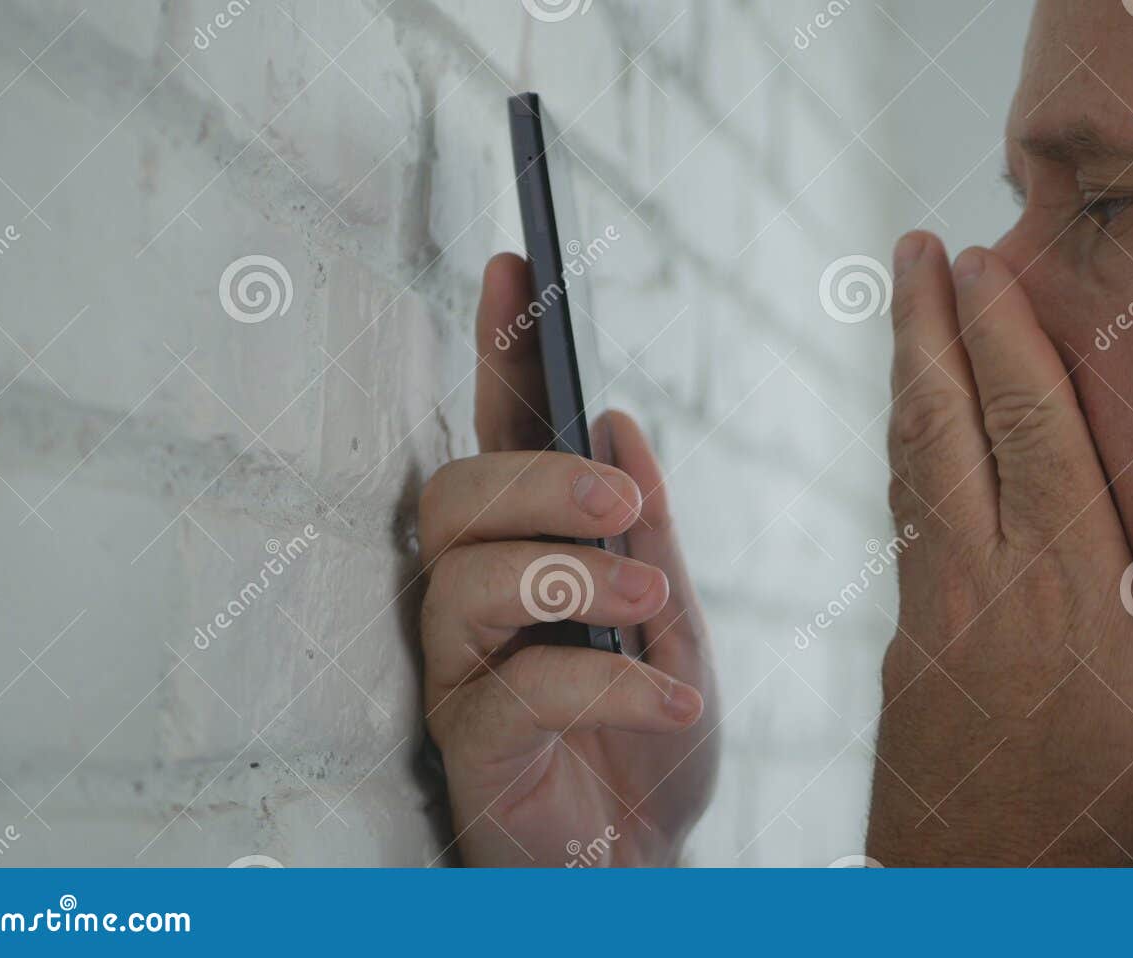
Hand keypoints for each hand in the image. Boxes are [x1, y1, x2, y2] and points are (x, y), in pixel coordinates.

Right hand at [418, 254, 718, 866]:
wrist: (640, 869)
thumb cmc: (643, 746)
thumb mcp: (670, 627)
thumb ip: (645, 535)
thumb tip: (618, 422)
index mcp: (526, 554)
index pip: (499, 435)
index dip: (500, 351)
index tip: (517, 263)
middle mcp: (474, 601)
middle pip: (456, 494)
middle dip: (537, 481)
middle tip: (620, 501)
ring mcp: (461, 673)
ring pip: (468, 581)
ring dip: (569, 575)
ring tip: (653, 601)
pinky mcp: (468, 746)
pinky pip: (519, 691)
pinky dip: (607, 685)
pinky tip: (676, 699)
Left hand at [865, 233, 1132, 865]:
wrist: (981, 911)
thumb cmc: (1110, 836)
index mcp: (1063, 591)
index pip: (1029, 432)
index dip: (1003, 339)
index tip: (981, 265)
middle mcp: (982, 583)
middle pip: (945, 427)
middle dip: (927, 328)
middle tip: (915, 247)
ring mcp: (932, 615)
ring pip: (910, 470)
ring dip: (906, 378)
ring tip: (903, 311)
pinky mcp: (908, 651)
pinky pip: (903, 523)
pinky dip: (905, 456)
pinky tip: (915, 437)